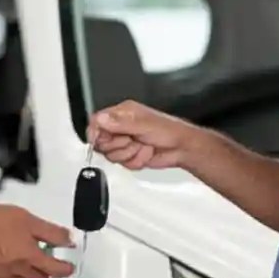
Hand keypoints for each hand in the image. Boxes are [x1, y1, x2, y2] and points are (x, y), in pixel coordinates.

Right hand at [0, 204, 75, 277]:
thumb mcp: (26, 219)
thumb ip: (50, 232)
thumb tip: (69, 240)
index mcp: (31, 258)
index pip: (57, 268)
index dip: (66, 268)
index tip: (71, 266)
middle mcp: (20, 273)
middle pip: (42, 277)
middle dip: (50, 271)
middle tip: (52, 262)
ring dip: (33, 276)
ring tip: (32, 265)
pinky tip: (13, 273)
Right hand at [87, 101, 202, 170]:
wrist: (182, 148)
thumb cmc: (169, 131)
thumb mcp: (144, 123)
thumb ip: (121, 122)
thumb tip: (101, 119)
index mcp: (122, 113)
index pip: (96, 122)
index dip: (97, 134)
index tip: (103, 140)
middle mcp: (120, 127)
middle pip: (101, 142)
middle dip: (119, 145)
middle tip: (133, 140)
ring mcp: (124, 142)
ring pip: (111, 155)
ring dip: (130, 154)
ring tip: (143, 146)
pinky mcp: (129, 155)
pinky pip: (122, 164)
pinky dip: (136, 161)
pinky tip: (145, 153)